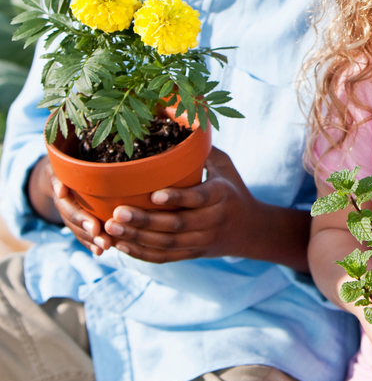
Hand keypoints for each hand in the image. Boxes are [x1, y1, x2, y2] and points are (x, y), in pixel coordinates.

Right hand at [28, 157, 110, 255]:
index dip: (82, 219)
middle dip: (89, 234)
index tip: (95, 228)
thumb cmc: (65, 164)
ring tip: (105, 248)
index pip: (70, 209)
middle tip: (105, 242)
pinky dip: (89, 243)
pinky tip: (100, 252)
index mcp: (61, 193)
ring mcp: (69, 213)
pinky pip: (81, 232)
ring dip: (91, 241)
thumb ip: (58, 178)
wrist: (56, 169)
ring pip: (78, 230)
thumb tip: (61, 191)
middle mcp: (64, 206)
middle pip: (75, 223)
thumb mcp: (58, 166)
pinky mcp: (77, 218)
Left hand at [103, 147, 256, 263]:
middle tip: (117, 212)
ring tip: (111, 228)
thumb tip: (174, 122)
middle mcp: (213, 220)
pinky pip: (165, 258)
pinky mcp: (193, 254)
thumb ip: (201, 151)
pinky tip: (121, 244)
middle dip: (145, 221)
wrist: (250, 229)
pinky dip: (141, 253)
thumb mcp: (224, 165)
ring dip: (137, 238)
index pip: (199, 198)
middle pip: (177, 225)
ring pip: (167, 244)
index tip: (153, 195)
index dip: (176, 198)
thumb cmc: (232, 187)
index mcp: (222, 194)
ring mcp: (203, 240)